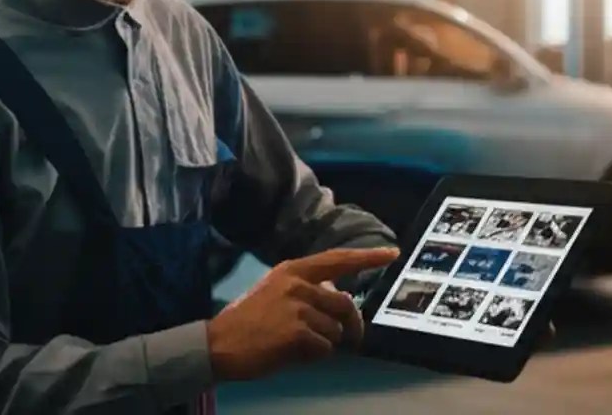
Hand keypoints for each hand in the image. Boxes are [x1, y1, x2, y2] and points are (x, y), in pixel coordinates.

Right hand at [206, 247, 400, 381]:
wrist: (219, 343)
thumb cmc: (247, 321)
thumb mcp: (275, 293)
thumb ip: (306, 292)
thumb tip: (338, 304)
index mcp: (292, 270)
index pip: (337, 259)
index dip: (367, 257)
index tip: (392, 253)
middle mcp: (298, 283)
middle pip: (345, 304)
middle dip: (353, 325)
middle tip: (354, 340)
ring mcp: (298, 307)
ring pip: (336, 331)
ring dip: (324, 344)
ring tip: (297, 345)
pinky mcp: (298, 332)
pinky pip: (325, 349)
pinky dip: (314, 357)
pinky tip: (291, 353)